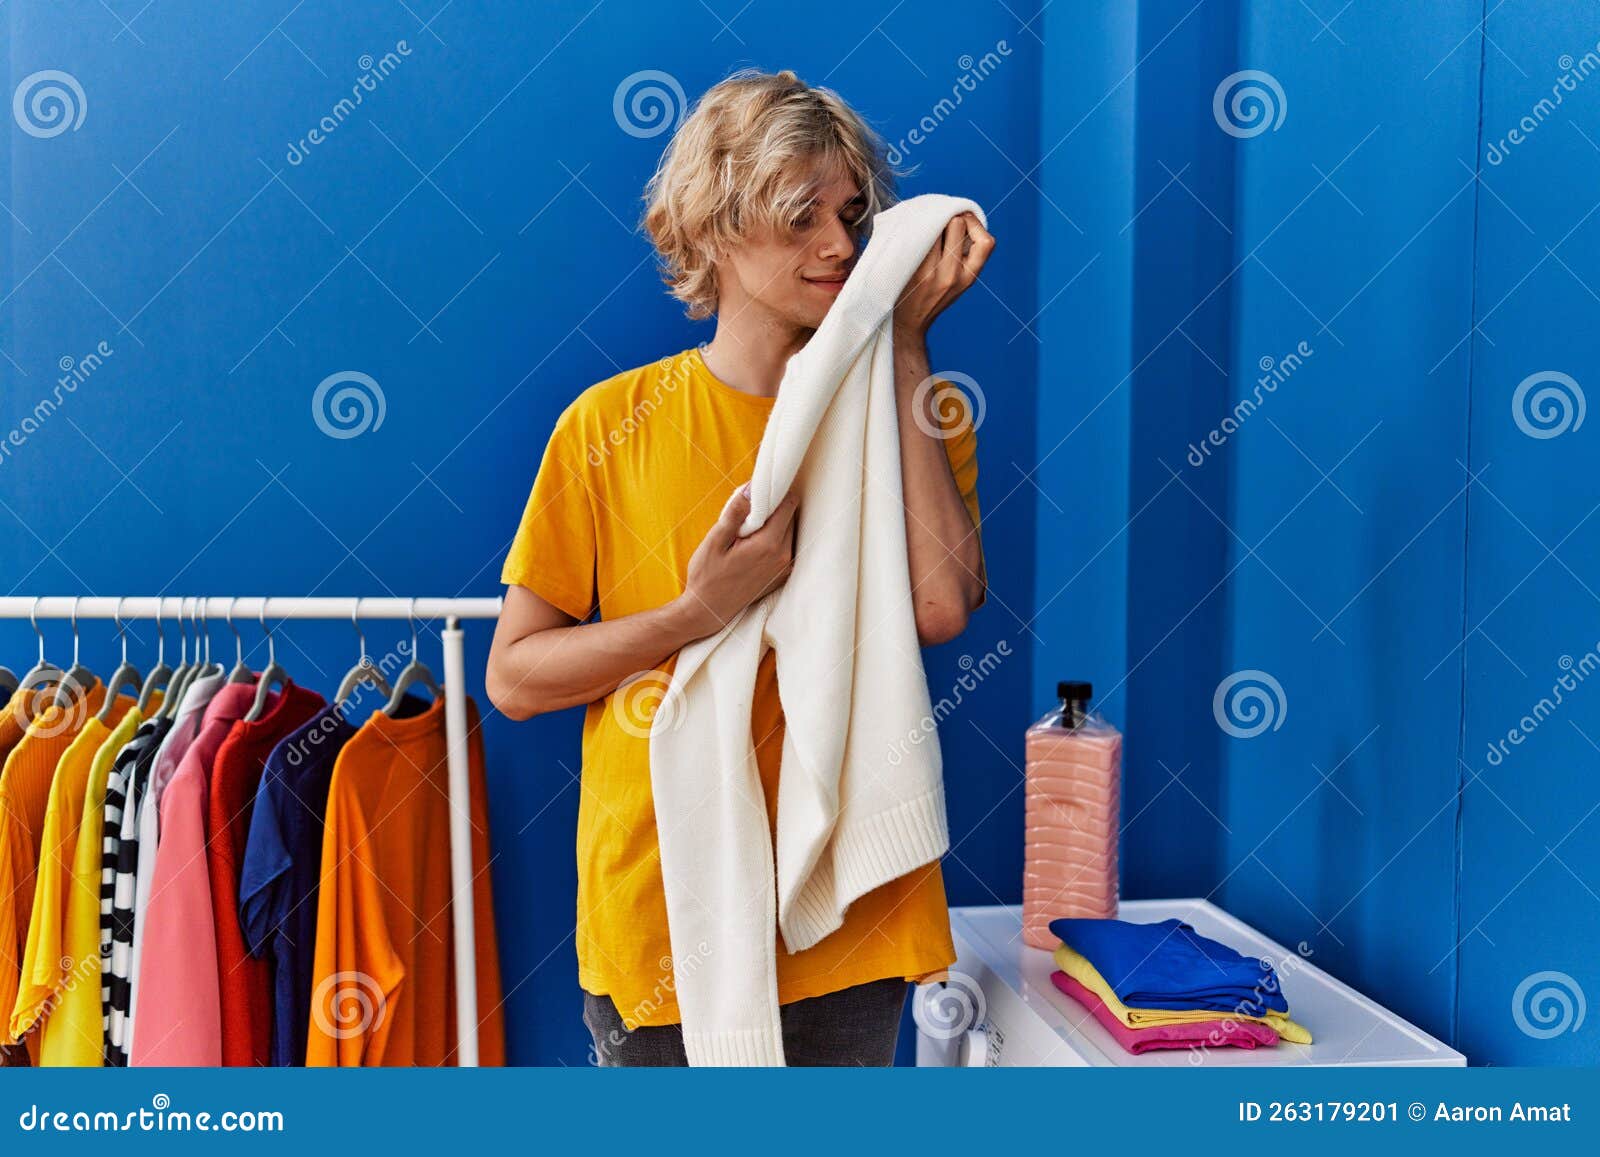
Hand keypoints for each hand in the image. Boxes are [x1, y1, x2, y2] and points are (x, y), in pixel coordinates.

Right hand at [675, 486, 798, 636]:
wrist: (708, 611)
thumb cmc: (707, 577)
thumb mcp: (715, 541)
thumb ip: (735, 513)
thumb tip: (751, 489)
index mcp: (769, 545)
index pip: (788, 505)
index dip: (776, 493)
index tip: (760, 492)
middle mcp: (783, 556)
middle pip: (790, 517)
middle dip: (773, 509)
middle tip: (748, 514)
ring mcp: (784, 568)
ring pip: (789, 531)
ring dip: (773, 525)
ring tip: (747, 533)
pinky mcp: (781, 575)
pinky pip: (785, 547)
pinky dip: (774, 540)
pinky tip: (752, 546)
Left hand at [893, 212, 994, 338]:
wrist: (905, 324)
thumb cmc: (930, 297)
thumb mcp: (956, 282)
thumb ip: (963, 257)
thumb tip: (960, 216)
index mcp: (969, 277)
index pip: (986, 242)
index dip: (976, 224)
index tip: (963, 220)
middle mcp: (952, 275)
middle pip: (957, 224)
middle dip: (948, 217)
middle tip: (937, 220)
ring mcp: (930, 272)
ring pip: (934, 226)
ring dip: (929, 221)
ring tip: (922, 227)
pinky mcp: (910, 269)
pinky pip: (915, 236)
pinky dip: (914, 229)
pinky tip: (909, 234)